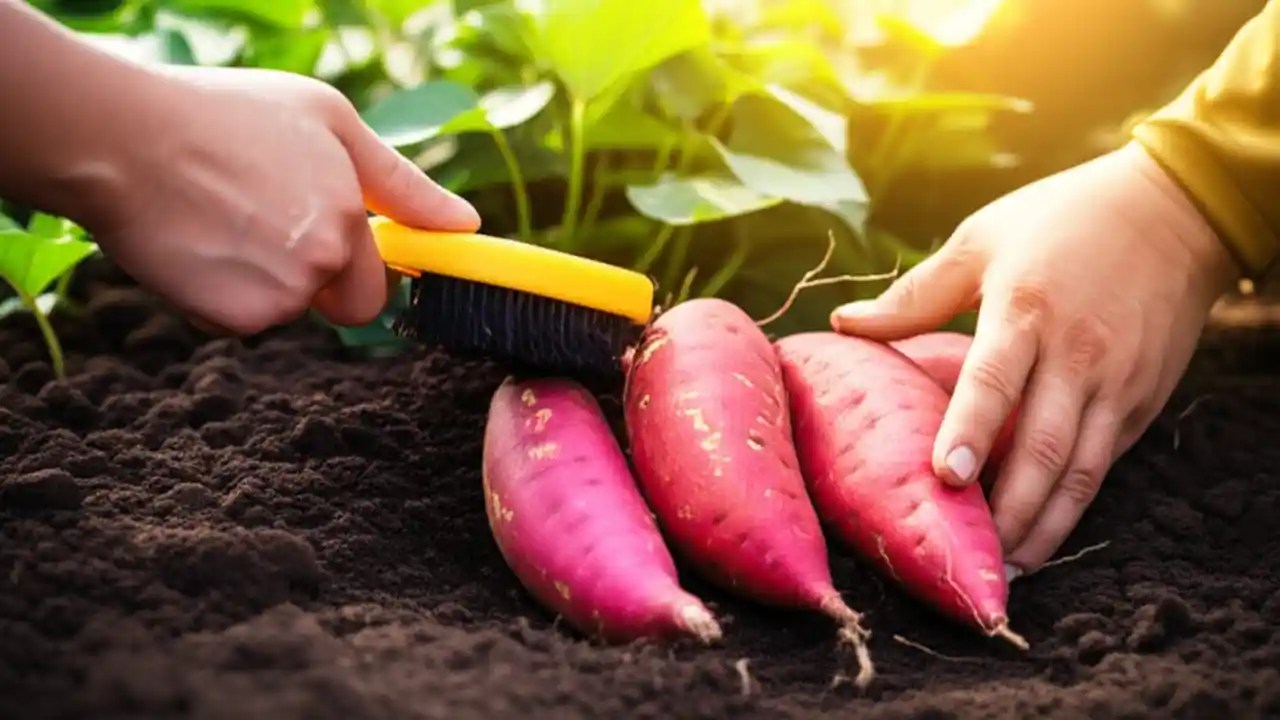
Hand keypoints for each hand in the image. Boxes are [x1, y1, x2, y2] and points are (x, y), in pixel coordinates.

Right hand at [80, 65, 479, 334]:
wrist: (121, 138)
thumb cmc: (225, 115)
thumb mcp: (328, 122)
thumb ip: (402, 182)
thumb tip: (465, 225)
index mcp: (352, 216)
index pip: (381, 281)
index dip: (358, 264)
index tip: (329, 242)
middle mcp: (325, 262)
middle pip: (346, 308)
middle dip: (322, 285)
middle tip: (271, 231)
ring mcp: (279, 295)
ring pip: (288, 310)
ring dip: (265, 282)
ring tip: (222, 220)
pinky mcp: (232, 317)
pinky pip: (241, 320)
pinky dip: (223, 296)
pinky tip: (197, 247)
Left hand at [830, 142, 1239, 573]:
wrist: (1173, 210)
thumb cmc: (1061, 220)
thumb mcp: (982, 240)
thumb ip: (914, 294)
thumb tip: (842, 325)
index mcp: (1025, 310)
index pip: (993, 382)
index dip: (968, 433)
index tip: (942, 479)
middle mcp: (1075, 354)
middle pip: (1040, 446)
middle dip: (1005, 507)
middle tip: (970, 554)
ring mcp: (1115, 382)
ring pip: (1078, 470)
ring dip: (1042, 524)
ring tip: (1006, 567)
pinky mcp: (1142, 400)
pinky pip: (1103, 463)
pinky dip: (1072, 504)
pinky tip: (1041, 534)